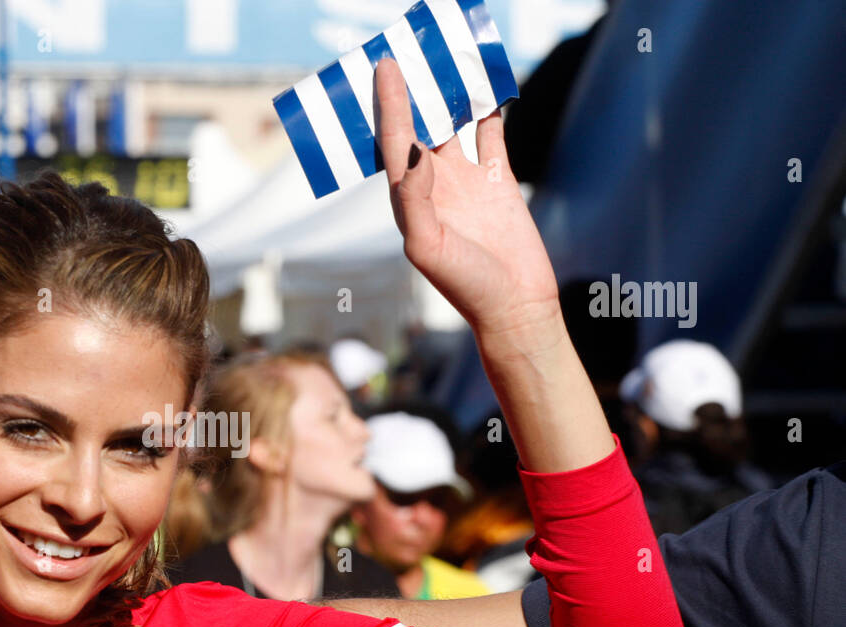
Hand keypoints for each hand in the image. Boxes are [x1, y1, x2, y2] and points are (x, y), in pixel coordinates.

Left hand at [375, 58, 559, 339]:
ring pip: (453, 122)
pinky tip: (486, 82)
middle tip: (411, 48)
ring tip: (446, 54)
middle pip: (419, 124)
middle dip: (414, 90)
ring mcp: (465, 179)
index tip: (385, 66)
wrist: (514, 305)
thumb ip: (414, 200)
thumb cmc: (466, 285)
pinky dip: (488, 108)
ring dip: (449, 92)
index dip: (388, 103)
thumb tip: (413, 151)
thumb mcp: (428, 247)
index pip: (394, 140)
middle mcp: (433, 184)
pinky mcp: (496, 179)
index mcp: (409, 198)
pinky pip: (489, 133)